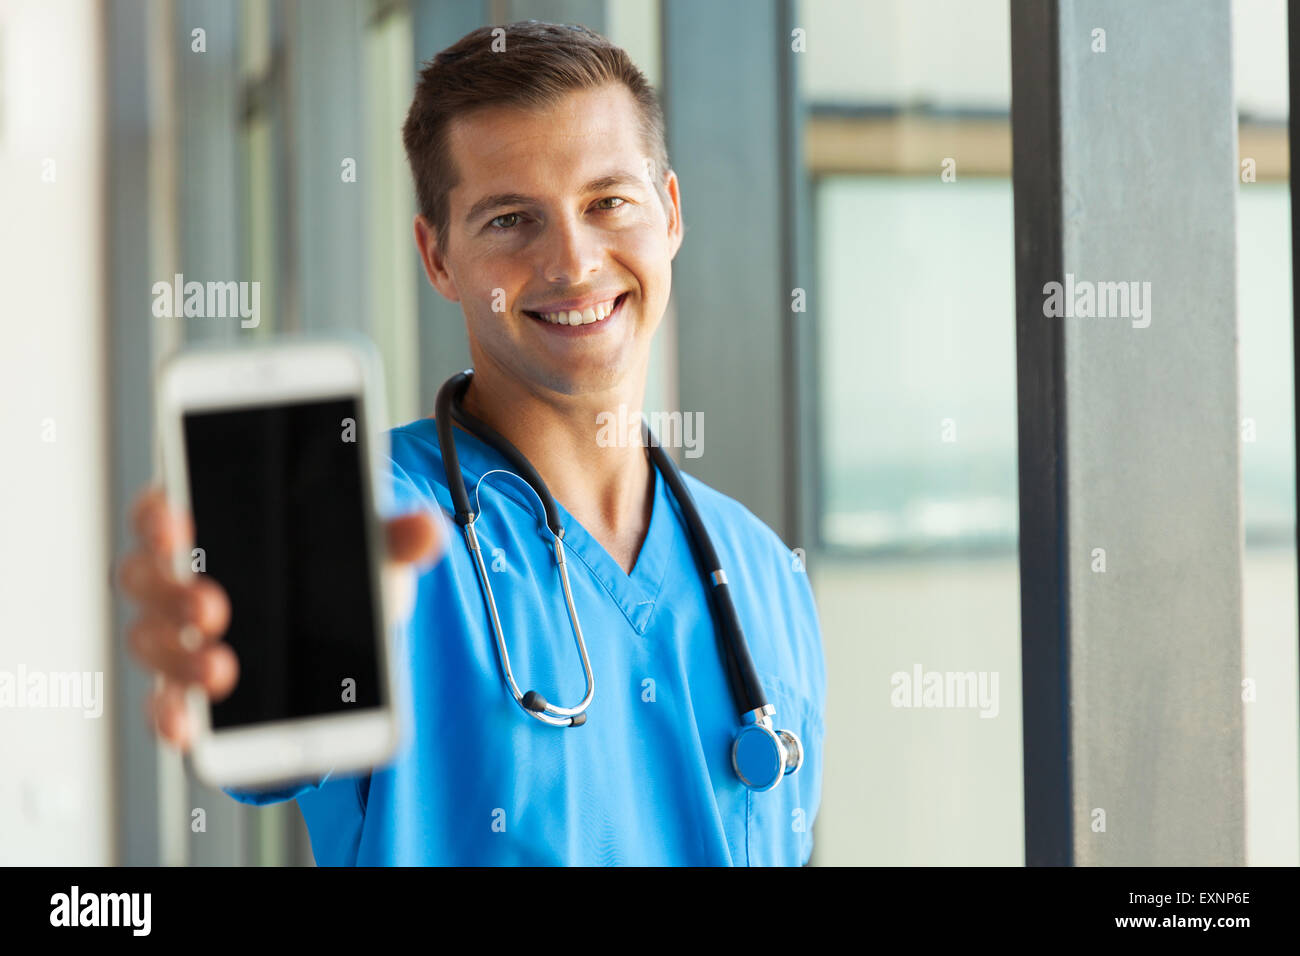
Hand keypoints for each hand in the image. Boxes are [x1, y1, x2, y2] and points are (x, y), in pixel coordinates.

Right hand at [117, 486, 442, 750]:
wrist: (343, 632)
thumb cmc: (336, 572)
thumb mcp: (367, 551)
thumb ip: (393, 536)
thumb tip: (428, 529)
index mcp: (212, 526)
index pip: (161, 510)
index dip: (158, 515)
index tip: (178, 525)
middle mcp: (178, 578)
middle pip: (145, 578)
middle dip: (172, 592)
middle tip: (213, 606)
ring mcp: (177, 635)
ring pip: (150, 641)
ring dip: (178, 656)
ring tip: (219, 669)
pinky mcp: (186, 687)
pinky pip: (164, 702)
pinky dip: (170, 716)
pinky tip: (188, 728)